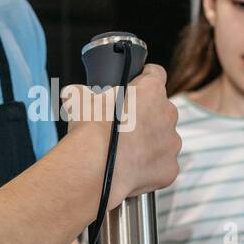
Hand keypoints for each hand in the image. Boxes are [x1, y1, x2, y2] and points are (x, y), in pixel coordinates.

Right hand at [62, 63, 180, 210]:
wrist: (96, 168)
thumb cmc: (92, 131)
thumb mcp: (79, 101)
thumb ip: (80, 92)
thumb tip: (73, 93)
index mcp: (151, 91)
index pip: (156, 74)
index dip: (144, 79)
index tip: (135, 87)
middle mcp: (167, 115)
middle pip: (161, 110)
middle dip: (146, 116)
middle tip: (125, 124)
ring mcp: (171, 144)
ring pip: (164, 139)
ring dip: (150, 142)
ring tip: (128, 150)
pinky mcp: (169, 168)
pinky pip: (163, 165)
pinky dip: (151, 167)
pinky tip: (132, 169)